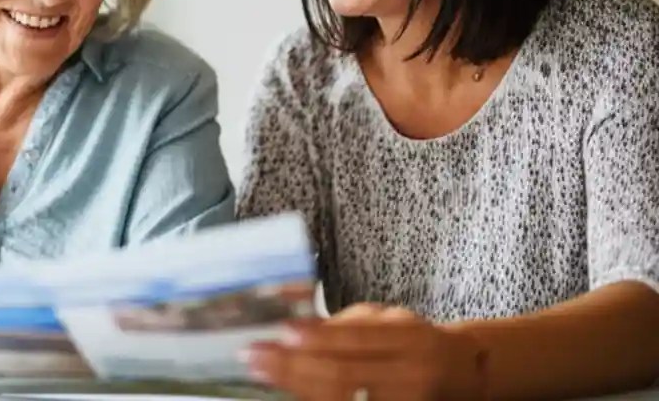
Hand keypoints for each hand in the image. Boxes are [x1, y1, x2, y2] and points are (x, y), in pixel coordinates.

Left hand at [241, 303, 485, 400]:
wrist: (457, 373)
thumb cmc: (411, 341)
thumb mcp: (388, 321)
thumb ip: (346, 325)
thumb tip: (295, 325)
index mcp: (408, 340)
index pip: (358, 340)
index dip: (319, 338)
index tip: (283, 332)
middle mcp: (408, 376)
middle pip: (344, 376)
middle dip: (294, 366)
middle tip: (256, 356)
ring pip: (342, 399)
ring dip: (297, 386)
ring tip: (264, 373)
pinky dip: (314, 399)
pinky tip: (289, 391)